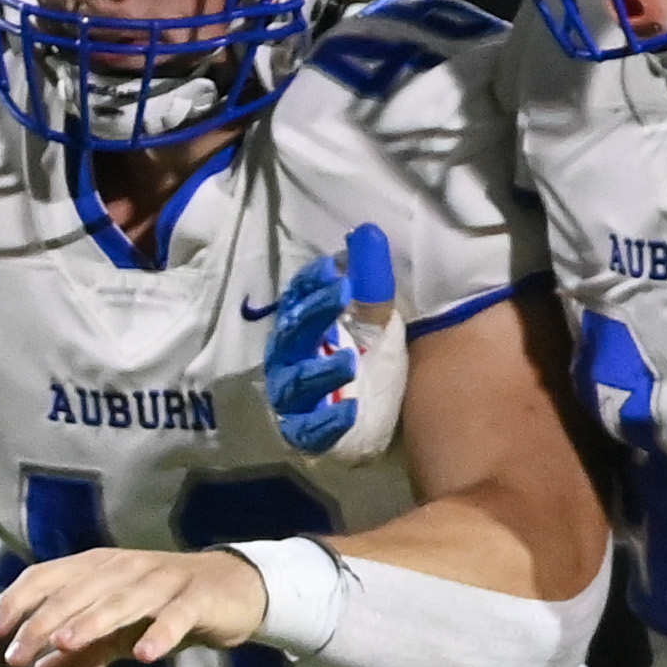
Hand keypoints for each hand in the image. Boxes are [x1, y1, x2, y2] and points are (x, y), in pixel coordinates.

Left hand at [0, 546, 263, 666]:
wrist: (232, 589)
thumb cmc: (164, 607)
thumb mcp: (117, 633)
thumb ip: (81, 654)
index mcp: (98, 569)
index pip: (47, 576)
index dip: (18, 601)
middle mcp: (125, 568)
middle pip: (78, 591)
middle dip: (44, 621)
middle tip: (18, 655)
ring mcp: (163, 581)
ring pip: (122, 600)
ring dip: (93, 621)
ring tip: (66, 643)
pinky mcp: (198, 598)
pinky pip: (177, 615)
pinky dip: (162, 633)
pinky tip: (145, 656)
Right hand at [263, 222, 406, 463]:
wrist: (376, 418)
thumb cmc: (368, 357)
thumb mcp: (376, 317)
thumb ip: (370, 281)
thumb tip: (369, 233)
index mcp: (304, 325)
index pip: (298, 298)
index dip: (312, 284)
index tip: (334, 269)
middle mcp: (290, 357)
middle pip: (293, 332)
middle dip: (315, 312)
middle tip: (342, 294)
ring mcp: (294, 397)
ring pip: (295, 382)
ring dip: (319, 372)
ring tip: (349, 362)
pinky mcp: (304, 432)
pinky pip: (308, 429)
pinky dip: (327, 422)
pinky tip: (349, 412)